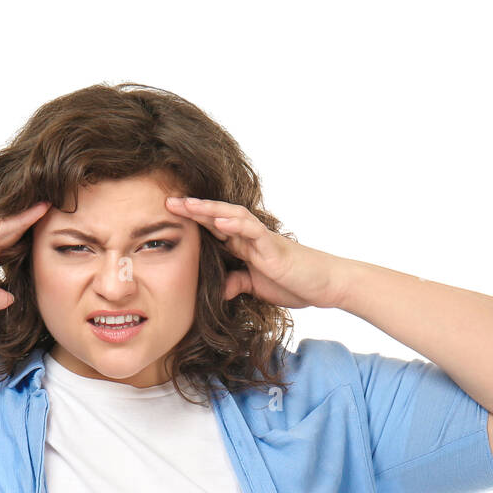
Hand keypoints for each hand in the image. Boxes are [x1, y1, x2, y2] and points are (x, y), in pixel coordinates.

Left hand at [164, 196, 345, 309]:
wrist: (324, 285)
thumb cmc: (294, 283)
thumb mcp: (256, 288)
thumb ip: (236, 284)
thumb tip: (217, 291)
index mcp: (244, 246)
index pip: (213, 229)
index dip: (192, 222)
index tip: (168, 218)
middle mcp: (250, 238)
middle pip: (217, 217)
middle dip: (193, 209)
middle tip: (167, 201)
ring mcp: (261, 240)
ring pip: (232, 216)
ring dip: (209, 209)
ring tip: (187, 204)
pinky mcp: (273, 248)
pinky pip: (253, 231)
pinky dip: (235, 223)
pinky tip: (219, 218)